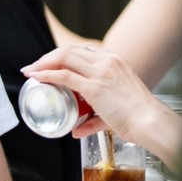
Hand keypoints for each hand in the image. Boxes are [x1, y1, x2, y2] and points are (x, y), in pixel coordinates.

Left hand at [22, 46, 165, 144]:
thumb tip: (76, 130)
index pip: (81, 49)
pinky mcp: (95, 87)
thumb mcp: (116, 105)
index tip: (48, 62)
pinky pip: (64, 75)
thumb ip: (95, 117)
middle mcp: (107, 61)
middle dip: (48, 57)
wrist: (151, 122)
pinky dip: (46, 74)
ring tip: (30, 71)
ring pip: (63, 58)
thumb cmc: (138, 117)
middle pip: (69, 50)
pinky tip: (36, 76)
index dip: (61, 54)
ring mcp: (101, 73)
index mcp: (115, 60)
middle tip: (34, 67)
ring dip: (43, 63)